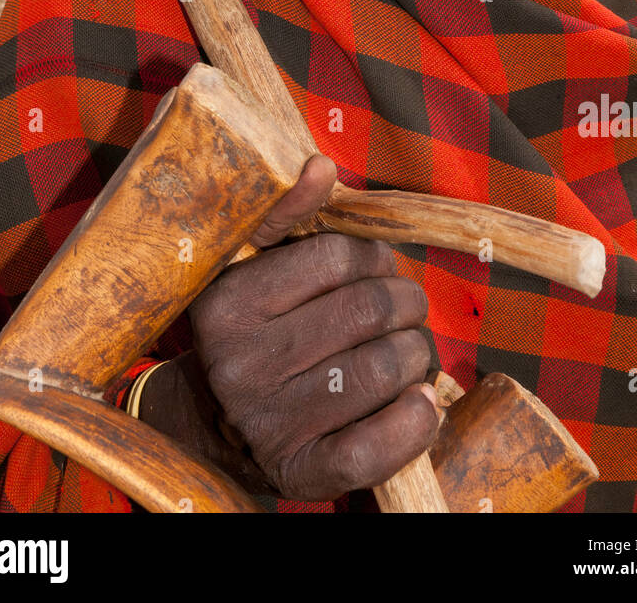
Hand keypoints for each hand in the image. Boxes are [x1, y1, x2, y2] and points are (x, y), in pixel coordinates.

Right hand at [186, 154, 438, 500]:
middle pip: (369, 311)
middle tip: (402, 310)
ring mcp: (268, 422)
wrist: (219, 425)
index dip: (374, 259)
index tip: (374, 269)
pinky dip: (415, 421)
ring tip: (406, 352)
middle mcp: (238, 363)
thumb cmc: (262, 327)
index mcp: (227, 302)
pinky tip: (416, 401)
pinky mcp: (299, 472)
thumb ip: (288, 214)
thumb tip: (319, 165)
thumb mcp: (259, 265)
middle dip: (405, 305)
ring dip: (417, 355)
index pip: (337, 257)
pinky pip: (376, 447)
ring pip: (384, 369)